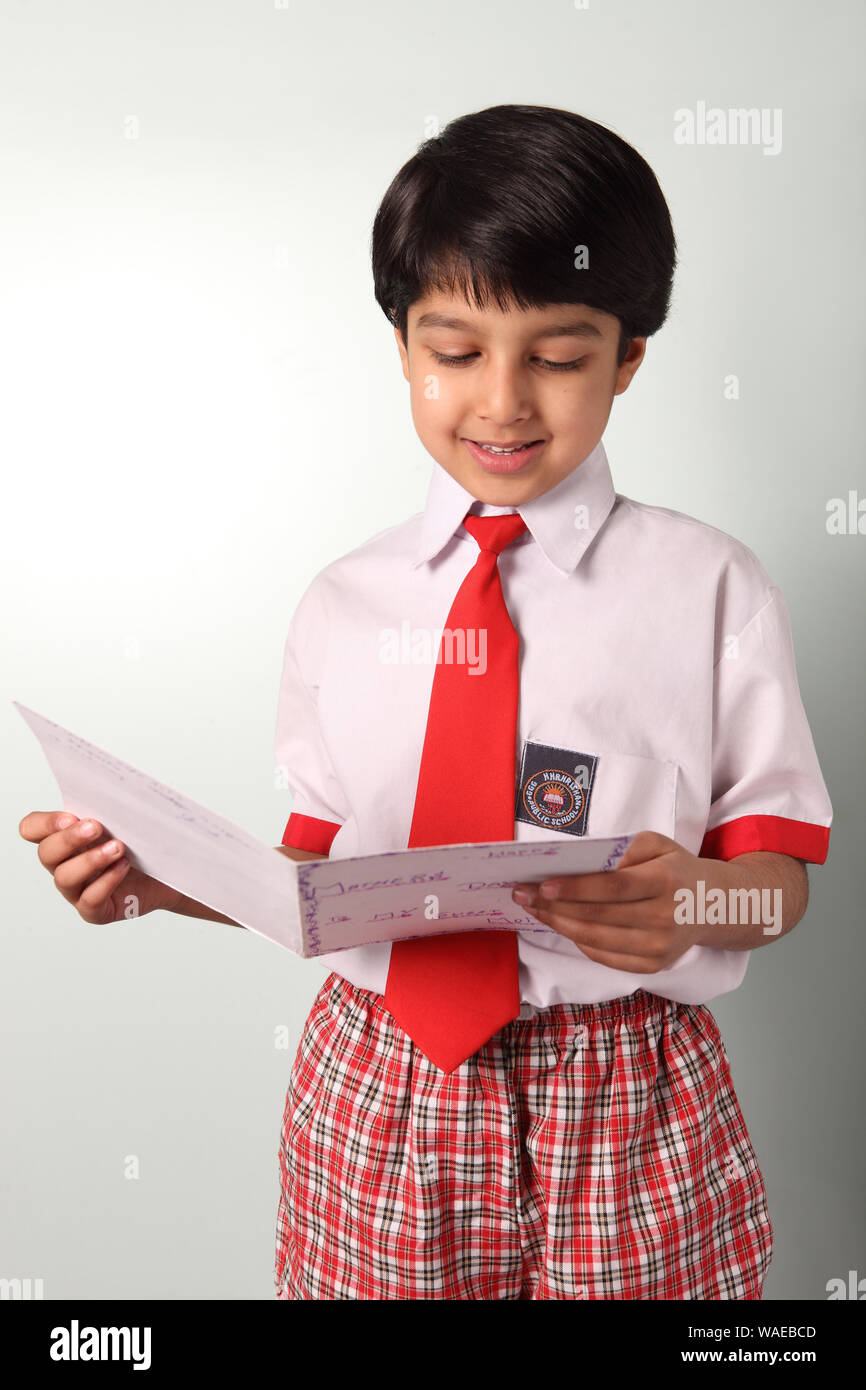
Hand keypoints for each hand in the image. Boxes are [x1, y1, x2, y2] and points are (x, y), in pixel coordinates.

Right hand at [18, 811, 179, 924]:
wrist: (170, 872)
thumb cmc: (142, 843)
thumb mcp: (125, 819)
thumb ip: (109, 805)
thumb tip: (108, 787)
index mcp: (65, 836)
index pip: (32, 828)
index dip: (44, 823)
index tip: (70, 816)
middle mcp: (64, 863)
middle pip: (46, 853)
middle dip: (69, 839)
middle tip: (96, 827)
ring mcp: (77, 889)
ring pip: (64, 878)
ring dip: (90, 860)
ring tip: (118, 848)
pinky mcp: (95, 910)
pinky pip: (89, 900)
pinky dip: (106, 882)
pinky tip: (123, 867)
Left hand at [510, 830, 723, 972]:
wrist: (713, 906)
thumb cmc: (676, 870)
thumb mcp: (658, 845)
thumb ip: (624, 849)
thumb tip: (584, 863)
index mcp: (665, 882)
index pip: (613, 887)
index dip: (575, 888)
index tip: (543, 885)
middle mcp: (664, 918)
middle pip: (598, 916)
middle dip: (553, 906)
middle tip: (523, 895)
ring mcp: (658, 947)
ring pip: (595, 939)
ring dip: (558, 924)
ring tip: (534, 909)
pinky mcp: (653, 966)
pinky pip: (604, 956)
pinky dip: (579, 941)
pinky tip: (562, 924)